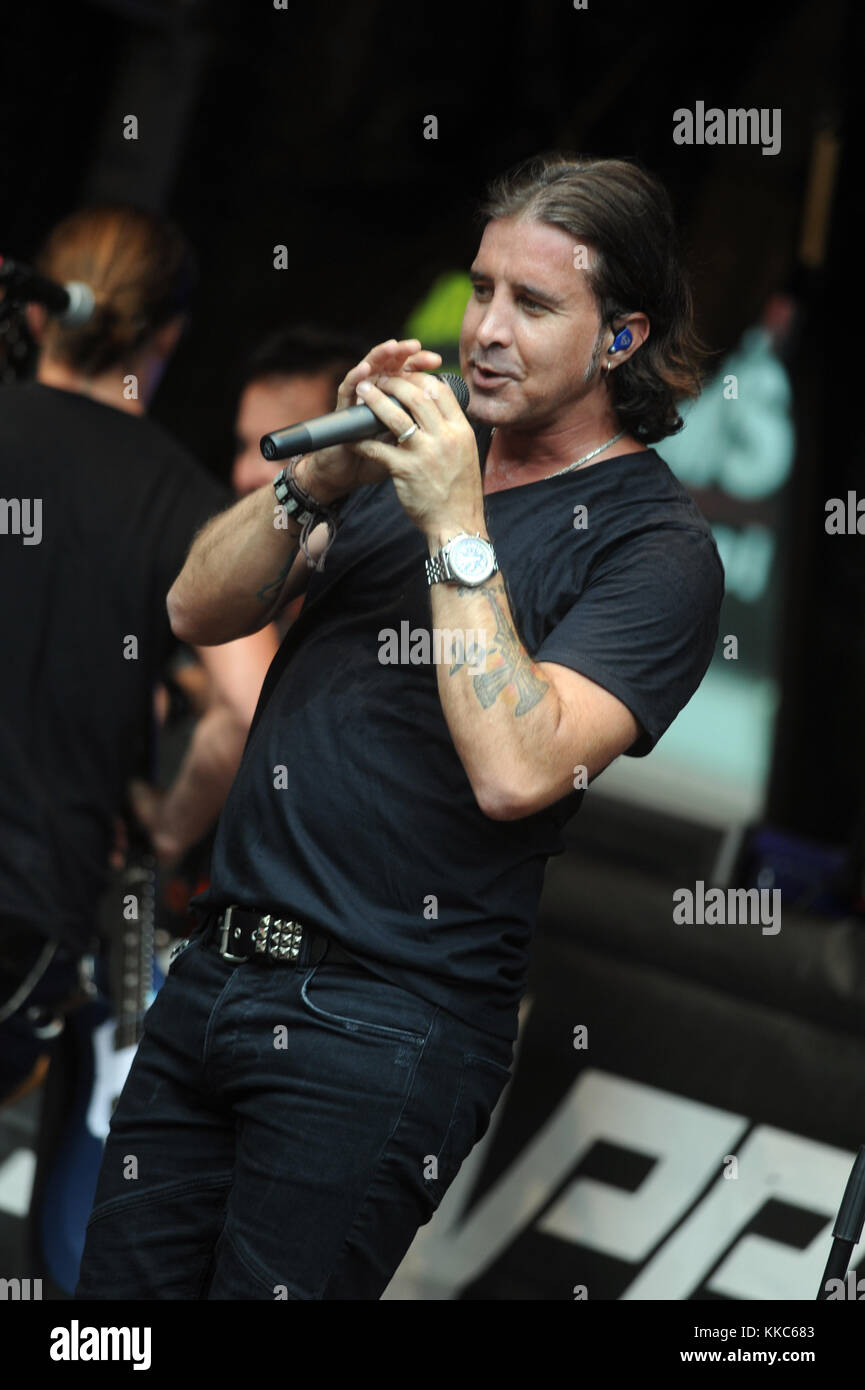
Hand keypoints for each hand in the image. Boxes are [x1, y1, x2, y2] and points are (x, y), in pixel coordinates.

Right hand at [297, 338, 442, 502]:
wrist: (349, 474)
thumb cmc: (380, 460)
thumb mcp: (407, 444)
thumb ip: (420, 427)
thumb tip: (445, 416)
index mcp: (394, 398)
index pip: (409, 371)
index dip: (421, 363)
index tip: (437, 360)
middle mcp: (376, 393)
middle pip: (390, 364)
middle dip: (404, 353)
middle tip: (417, 346)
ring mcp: (358, 398)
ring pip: (368, 368)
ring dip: (380, 355)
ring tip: (393, 346)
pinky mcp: (341, 408)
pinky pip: (347, 387)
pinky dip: (355, 376)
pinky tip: (365, 368)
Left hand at [347, 370, 484, 538]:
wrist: (457, 524)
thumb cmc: (459, 493)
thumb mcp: (466, 455)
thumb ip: (452, 432)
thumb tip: (438, 411)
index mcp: (461, 431)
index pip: (441, 391)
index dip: (420, 378)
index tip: (406, 376)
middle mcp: (446, 438)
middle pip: (417, 396)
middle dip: (394, 383)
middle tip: (379, 379)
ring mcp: (426, 453)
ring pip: (396, 416)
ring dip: (375, 400)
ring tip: (362, 391)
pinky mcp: (406, 470)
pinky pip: (378, 449)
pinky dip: (363, 441)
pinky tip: (353, 437)